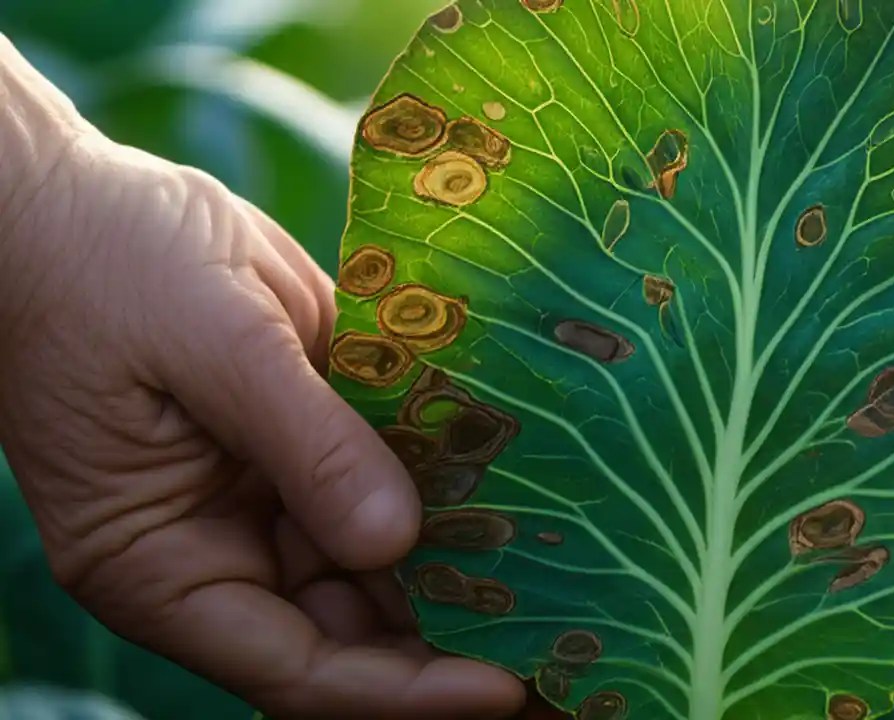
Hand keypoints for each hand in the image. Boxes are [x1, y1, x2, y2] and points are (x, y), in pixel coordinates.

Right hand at [0, 38, 522, 719]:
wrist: (69, 199)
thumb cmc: (103, 264)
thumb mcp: (209, 343)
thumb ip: (304, 442)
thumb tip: (394, 541)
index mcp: (165, 568)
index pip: (298, 669)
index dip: (403, 690)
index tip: (504, 685)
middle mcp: (225, 553)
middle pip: (355, 636)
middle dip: (456, 646)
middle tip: (567, 641)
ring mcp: (270, 503)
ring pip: (383, 568)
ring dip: (466, 574)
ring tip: (570, 581)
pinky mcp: (309, 445)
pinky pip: (387, 487)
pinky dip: (449, 494)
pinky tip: (525, 495)